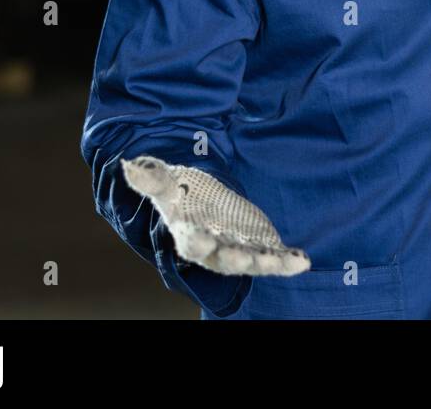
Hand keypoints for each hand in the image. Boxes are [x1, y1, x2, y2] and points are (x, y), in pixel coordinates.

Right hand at [122, 156, 310, 276]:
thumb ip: (152, 179)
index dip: (198, 241)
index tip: (203, 237)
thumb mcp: (168, 184)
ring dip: (267, 263)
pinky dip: (288, 262)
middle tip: (244, 256)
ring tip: (284, 263)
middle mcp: (216, 249)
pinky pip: (275, 258)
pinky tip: (302, 261)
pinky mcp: (260, 246)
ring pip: (253, 262)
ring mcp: (240, 249)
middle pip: (224, 259)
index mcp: (190, 236)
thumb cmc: (183, 195)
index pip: (192, 243)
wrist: (204, 200)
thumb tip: (128, 166)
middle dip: (235, 258)